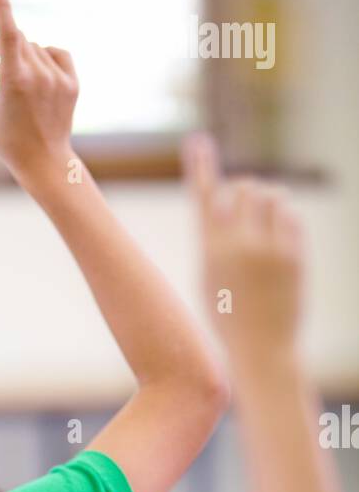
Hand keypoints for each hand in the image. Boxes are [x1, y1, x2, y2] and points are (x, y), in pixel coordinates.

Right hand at [0, 0, 77, 185]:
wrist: (44, 161)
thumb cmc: (7, 138)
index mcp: (15, 81)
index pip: (8, 35)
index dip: (2, 9)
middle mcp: (40, 76)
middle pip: (18, 40)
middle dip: (0, 46)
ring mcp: (59, 78)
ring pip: (35, 48)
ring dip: (21, 56)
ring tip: (12, 80)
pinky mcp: (72, 82)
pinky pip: (57, 53)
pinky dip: (45, 56)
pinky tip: (36, 73)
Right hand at [185, 134, 303, 360]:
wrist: (261, 350)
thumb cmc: (228, 315)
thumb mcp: (209, 277)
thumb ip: (216, 238)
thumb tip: (225, 198)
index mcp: (210, 252)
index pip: (204, 198)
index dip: (200, 167)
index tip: (197, 141)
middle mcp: (240, 247)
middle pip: (245, 188)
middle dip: (245, 189)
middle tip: (244, 201)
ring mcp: (270, 250)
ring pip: (273, 196)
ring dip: (268, 200)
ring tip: (264, 218)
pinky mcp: (294, 256)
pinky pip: (291, 218)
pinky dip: (284, 220)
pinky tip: (279, 238)